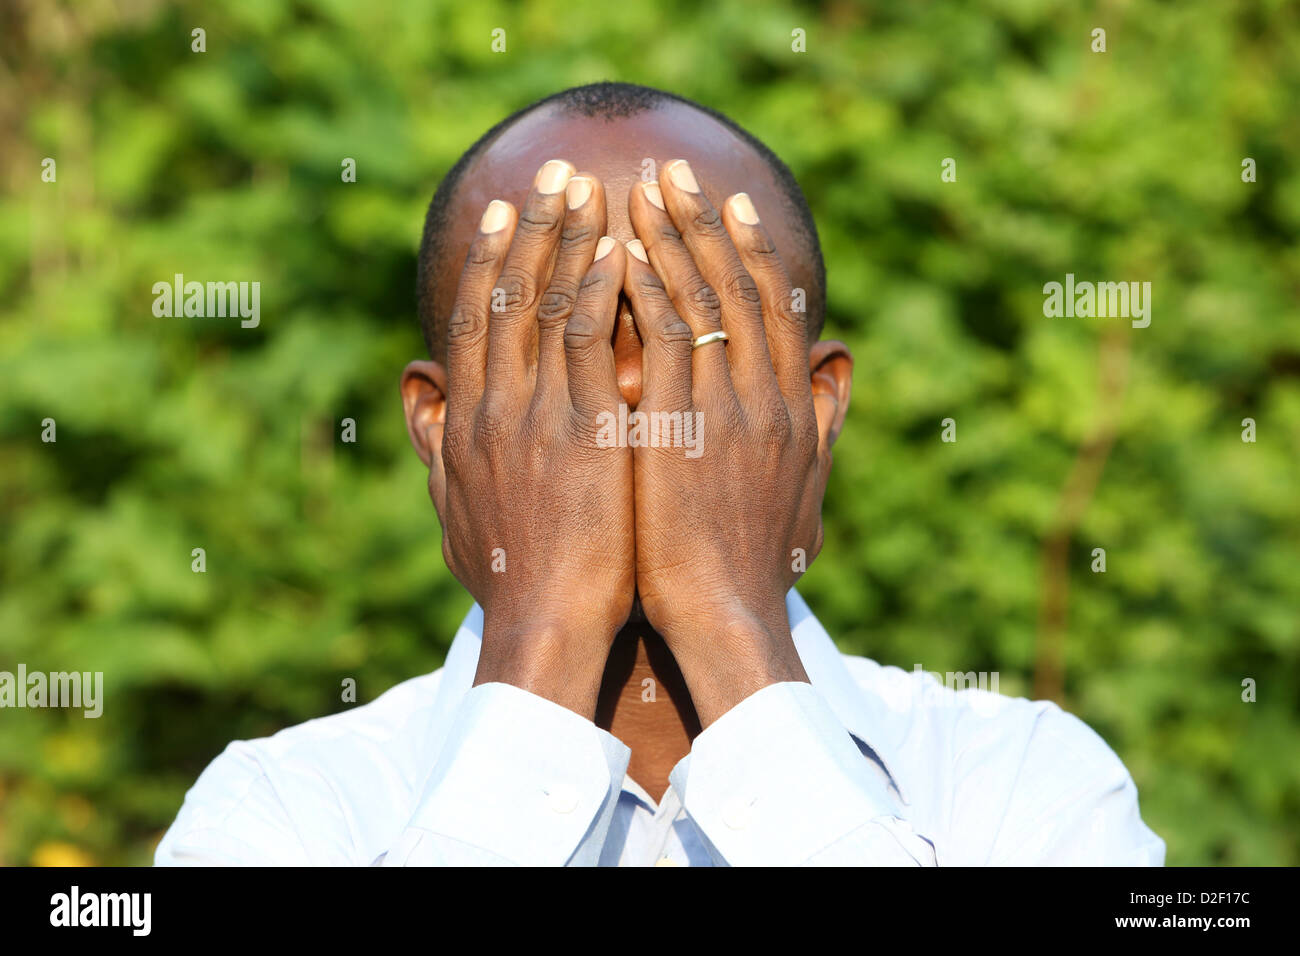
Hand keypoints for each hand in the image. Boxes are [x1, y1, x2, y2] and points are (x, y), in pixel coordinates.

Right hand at [425, 161, 631, 715]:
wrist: (545, 628)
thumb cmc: (508, 581)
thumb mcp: (453, 513)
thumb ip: (438, 449)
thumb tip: (420, 397)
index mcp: (464, 425)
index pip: (473, 322)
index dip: (489, 261)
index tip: (506, 212)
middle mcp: (493, 409)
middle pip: (507, 297)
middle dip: (533, 229)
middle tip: (556, 173)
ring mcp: (537, 417)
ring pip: (549, 308)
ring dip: (571, 242)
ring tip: (593, 189)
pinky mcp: (585, 433)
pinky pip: (591, 345)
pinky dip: (602, 293)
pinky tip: (622, 253)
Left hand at [622, 160, 830, 725]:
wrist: (727, 617)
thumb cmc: (756, 562)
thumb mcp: (805, 488)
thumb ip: (820, 425)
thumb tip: (838, 375)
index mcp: (792, 410)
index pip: (773, 309)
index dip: (749, 249)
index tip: (727, 203)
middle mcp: (765, 398)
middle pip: (737, 288)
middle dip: (703, 223)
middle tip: (675, 171)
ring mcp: (724, 410)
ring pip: (700, 302)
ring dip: (669, 239)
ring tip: (641, 190)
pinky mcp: (679, 428)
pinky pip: (663, 341)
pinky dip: (644, 291)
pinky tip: (618, 254)